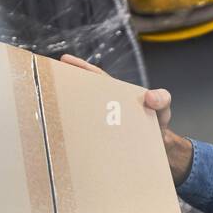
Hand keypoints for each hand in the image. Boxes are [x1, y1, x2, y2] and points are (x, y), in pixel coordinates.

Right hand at [59, 54, 192, 184]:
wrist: (161, 152)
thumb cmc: (158, 124)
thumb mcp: (164, 107)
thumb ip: (162, 98)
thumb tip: (150, 97)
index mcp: (115, 95)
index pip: (96, 78)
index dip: (81, 68)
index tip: (65, 60)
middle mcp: (104, 109)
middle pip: (82, 96)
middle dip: (66, 88)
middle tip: (48, 83)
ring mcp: (101, 126)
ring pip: (81, 117)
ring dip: (68, 115)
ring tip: (50, 111)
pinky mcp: (101, 143)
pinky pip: (88, 138)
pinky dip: (79, 139)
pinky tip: (66, 141)